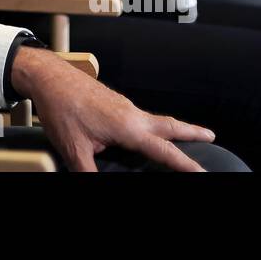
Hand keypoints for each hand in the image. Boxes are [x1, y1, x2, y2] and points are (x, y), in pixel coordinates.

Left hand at [12, 48, 214, 171]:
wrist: (49, 77)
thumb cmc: (61, 109)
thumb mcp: (74, 149)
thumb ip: (89, 171)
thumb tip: (95, 182)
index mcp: (127, 127)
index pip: (163, 149)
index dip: (185, 163)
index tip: (202, 171)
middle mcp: (131, 113)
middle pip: (169, 124)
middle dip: (192, 131)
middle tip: (212, 136)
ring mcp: (123, 104)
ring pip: (154, 118)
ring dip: (172, 127)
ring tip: (183, 135)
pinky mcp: (113, 100)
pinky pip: (139, 115)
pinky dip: (151, 123)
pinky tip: (143, 131)